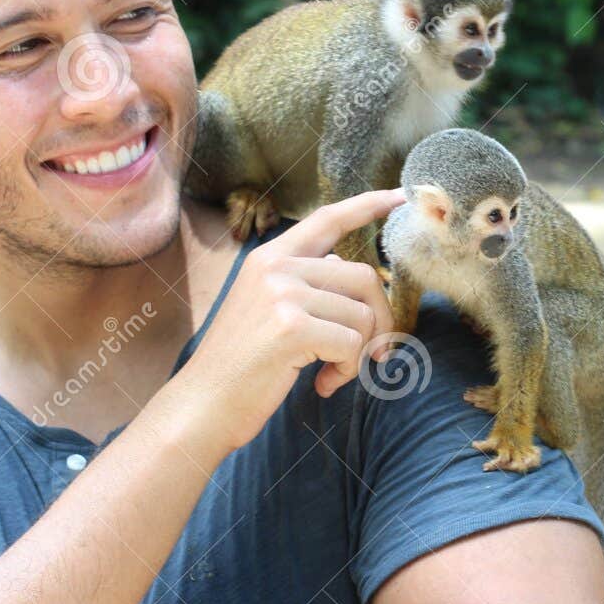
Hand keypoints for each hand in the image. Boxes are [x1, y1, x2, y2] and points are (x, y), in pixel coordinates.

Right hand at [181, 188, 405, 451]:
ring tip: (331, 373)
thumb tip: (343, 266)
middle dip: (380, 320)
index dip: (367, 207)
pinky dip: (348, 371)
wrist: (203, 406)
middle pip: (364, 277)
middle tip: (375, 354)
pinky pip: (353, 344)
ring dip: (358, 354)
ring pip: (363, 315)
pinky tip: (323, 384)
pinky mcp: (293, 327)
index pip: (327, 219)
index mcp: (269, 257)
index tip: (400, 197)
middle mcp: (276, 267)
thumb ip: (303, 282)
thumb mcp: (266, 308)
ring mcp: (282, 294)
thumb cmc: (241, 365)